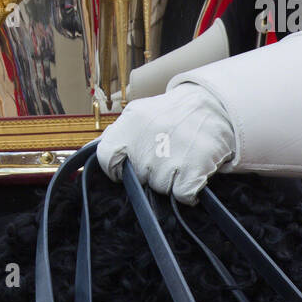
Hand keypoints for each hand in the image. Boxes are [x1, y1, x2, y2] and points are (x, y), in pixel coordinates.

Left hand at [96, 83, 235, 203]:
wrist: (213, 106)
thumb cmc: (172, 114)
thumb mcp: (140, 113)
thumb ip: (117, 135)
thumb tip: (88, 155)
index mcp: (132, 122)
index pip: (106, 157)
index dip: (116, 168)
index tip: (126, 168)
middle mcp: (149, 137)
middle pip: (137, 177)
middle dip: (149, 171)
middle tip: (164, 154)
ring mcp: (172, 154)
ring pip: (159, 187)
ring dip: (170, 180)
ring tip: (180, 159)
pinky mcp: (194, 167)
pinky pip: (182, 195)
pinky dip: (188, 191)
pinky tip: (192, 171)